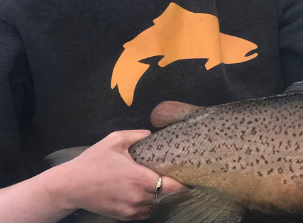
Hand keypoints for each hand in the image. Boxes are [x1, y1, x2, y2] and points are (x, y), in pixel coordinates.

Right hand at [53, 130, 184, 219]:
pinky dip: (145, 205)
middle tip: (169, 175)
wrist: (69, 186)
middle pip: (164, 195)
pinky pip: (142, 213)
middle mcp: (138, 197)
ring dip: (156, 197)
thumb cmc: (93, 162)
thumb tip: (151, 133)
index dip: (181, 182)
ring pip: (153, 205)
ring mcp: (129, 209)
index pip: (172, 186)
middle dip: (168, 187)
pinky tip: (141, 194)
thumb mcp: (115, 140)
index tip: (186, 174)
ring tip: (154, 184)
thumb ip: (137, 134)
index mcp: (140, 178)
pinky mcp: (121, 216)